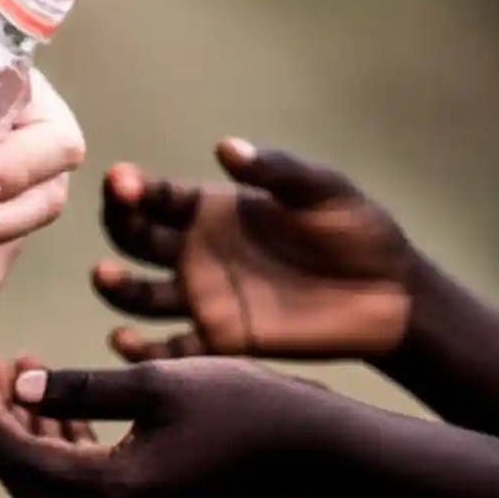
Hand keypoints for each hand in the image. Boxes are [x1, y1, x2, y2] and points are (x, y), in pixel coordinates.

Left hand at [0, 356, 332, 497]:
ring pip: (59, 478)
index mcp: (118, 487)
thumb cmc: (243, 405)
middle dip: (3, 425)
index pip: (25, 461)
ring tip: (21, 369)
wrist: (315, 447)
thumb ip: (83, 388)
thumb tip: (19, 386)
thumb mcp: (157, 382)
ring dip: (33, 428)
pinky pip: (90, 476)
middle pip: (31, 479)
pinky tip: (61, 398)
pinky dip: (67, 439)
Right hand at [95, 138, 413, 360]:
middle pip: (136, 239)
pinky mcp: (220, 342)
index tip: (122, 180)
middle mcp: (197, 252)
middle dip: (120, 224)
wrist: (393, 297)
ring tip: (105, 276)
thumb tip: (226, 147)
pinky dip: (140, 350)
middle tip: (120, 216)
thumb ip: (276, 171)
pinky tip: (123, 341)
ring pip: (140, 295)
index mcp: (214, 211)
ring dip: (116, 286)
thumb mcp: (324, 191)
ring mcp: (204, 299)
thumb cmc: (360, 233)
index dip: (134, 189)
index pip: (158, 197)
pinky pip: (170, 349)